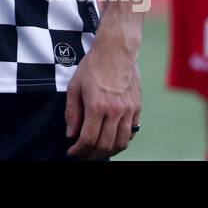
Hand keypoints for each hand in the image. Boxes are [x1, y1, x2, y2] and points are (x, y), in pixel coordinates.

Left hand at [65, 34, 141, 159]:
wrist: (116, 50)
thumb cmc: (93, 66)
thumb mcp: (74, 86)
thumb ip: (72, 112)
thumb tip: (70, 134)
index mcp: (96, 105)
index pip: (88, 139)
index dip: (79, 150)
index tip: (73, 153)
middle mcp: (114, 111)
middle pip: (105, 145)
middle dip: (92, 155)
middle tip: (83, 156)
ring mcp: (128, 110)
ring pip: (121, 142)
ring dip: (108, 152)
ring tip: (97, 151)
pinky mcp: (137, 108)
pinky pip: (132, 132)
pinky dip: (122, 141)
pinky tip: (112, 140)